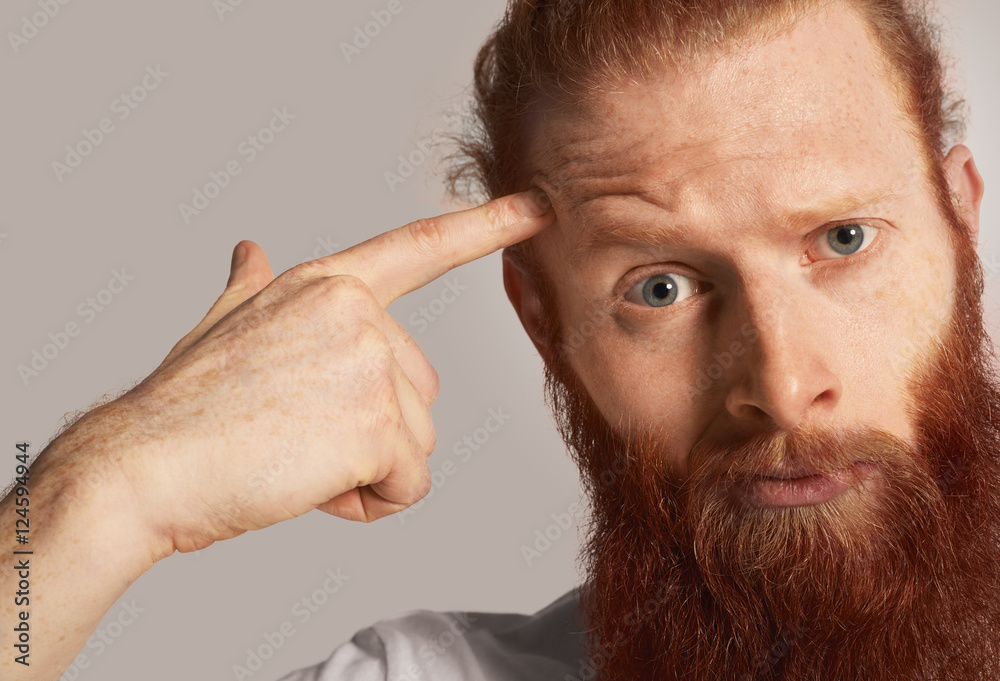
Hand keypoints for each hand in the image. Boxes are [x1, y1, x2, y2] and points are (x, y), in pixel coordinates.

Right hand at [106, 190, 552, 556]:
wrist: (142, 466)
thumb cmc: (182, 406)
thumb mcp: (221, 327)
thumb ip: (253, 287)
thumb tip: (251, 248)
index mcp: (327, 285)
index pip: (420, 247)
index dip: (485, 226)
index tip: (538, 208)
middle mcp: (358, 313)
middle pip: (420, 390)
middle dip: (374, 430)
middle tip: (297, 438)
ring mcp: (370, 366)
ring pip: (417, 443)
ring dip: (366, 470)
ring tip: (293, 460)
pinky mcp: (376, 426)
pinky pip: (409, 486)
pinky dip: (369, 503)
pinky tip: (309, 487)